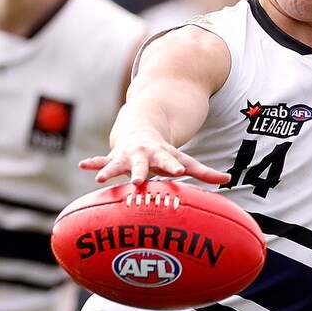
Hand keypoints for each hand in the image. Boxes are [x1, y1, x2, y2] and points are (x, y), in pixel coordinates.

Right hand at [80, 130, 230, 184]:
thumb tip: (228, 180)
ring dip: (109, 170)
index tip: (177, 172)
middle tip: (136, 182)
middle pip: (141, 164)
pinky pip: (101, 161)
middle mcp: (143, 155)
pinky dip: (93, 164)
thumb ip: (204, 171)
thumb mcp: (184, 158)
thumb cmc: (165, 153)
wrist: (141, 128)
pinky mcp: (113, 157)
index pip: (170, 162)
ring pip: (116, 163)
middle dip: (138, 172)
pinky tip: (82, 166)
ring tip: (99, 179)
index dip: (174, 166)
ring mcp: (126, 155)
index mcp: (161, 155)